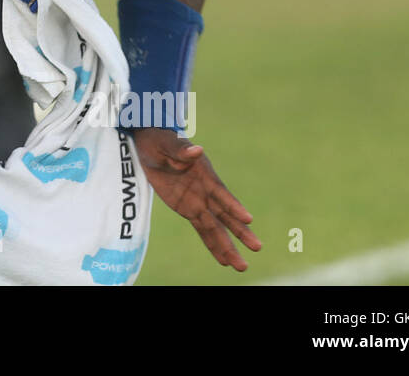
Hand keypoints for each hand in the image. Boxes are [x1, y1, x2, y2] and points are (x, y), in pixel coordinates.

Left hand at [131, 128, 260, 271]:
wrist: (151, 145)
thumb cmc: (161, 141)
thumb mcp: (168, 144)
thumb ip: (181, 150)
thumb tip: (197, 150)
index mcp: (205, 174)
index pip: (221, 194)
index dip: (233, 206)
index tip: (248, 219)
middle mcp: (206, 192)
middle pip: (225, 215)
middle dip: (240, 232)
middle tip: (257, 247)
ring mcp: (199, 202)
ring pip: (216, 228)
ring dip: (227, 247)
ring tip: (241, 266)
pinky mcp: (188, 210)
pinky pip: (202, 230)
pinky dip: (212, 245)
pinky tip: (223, 260)